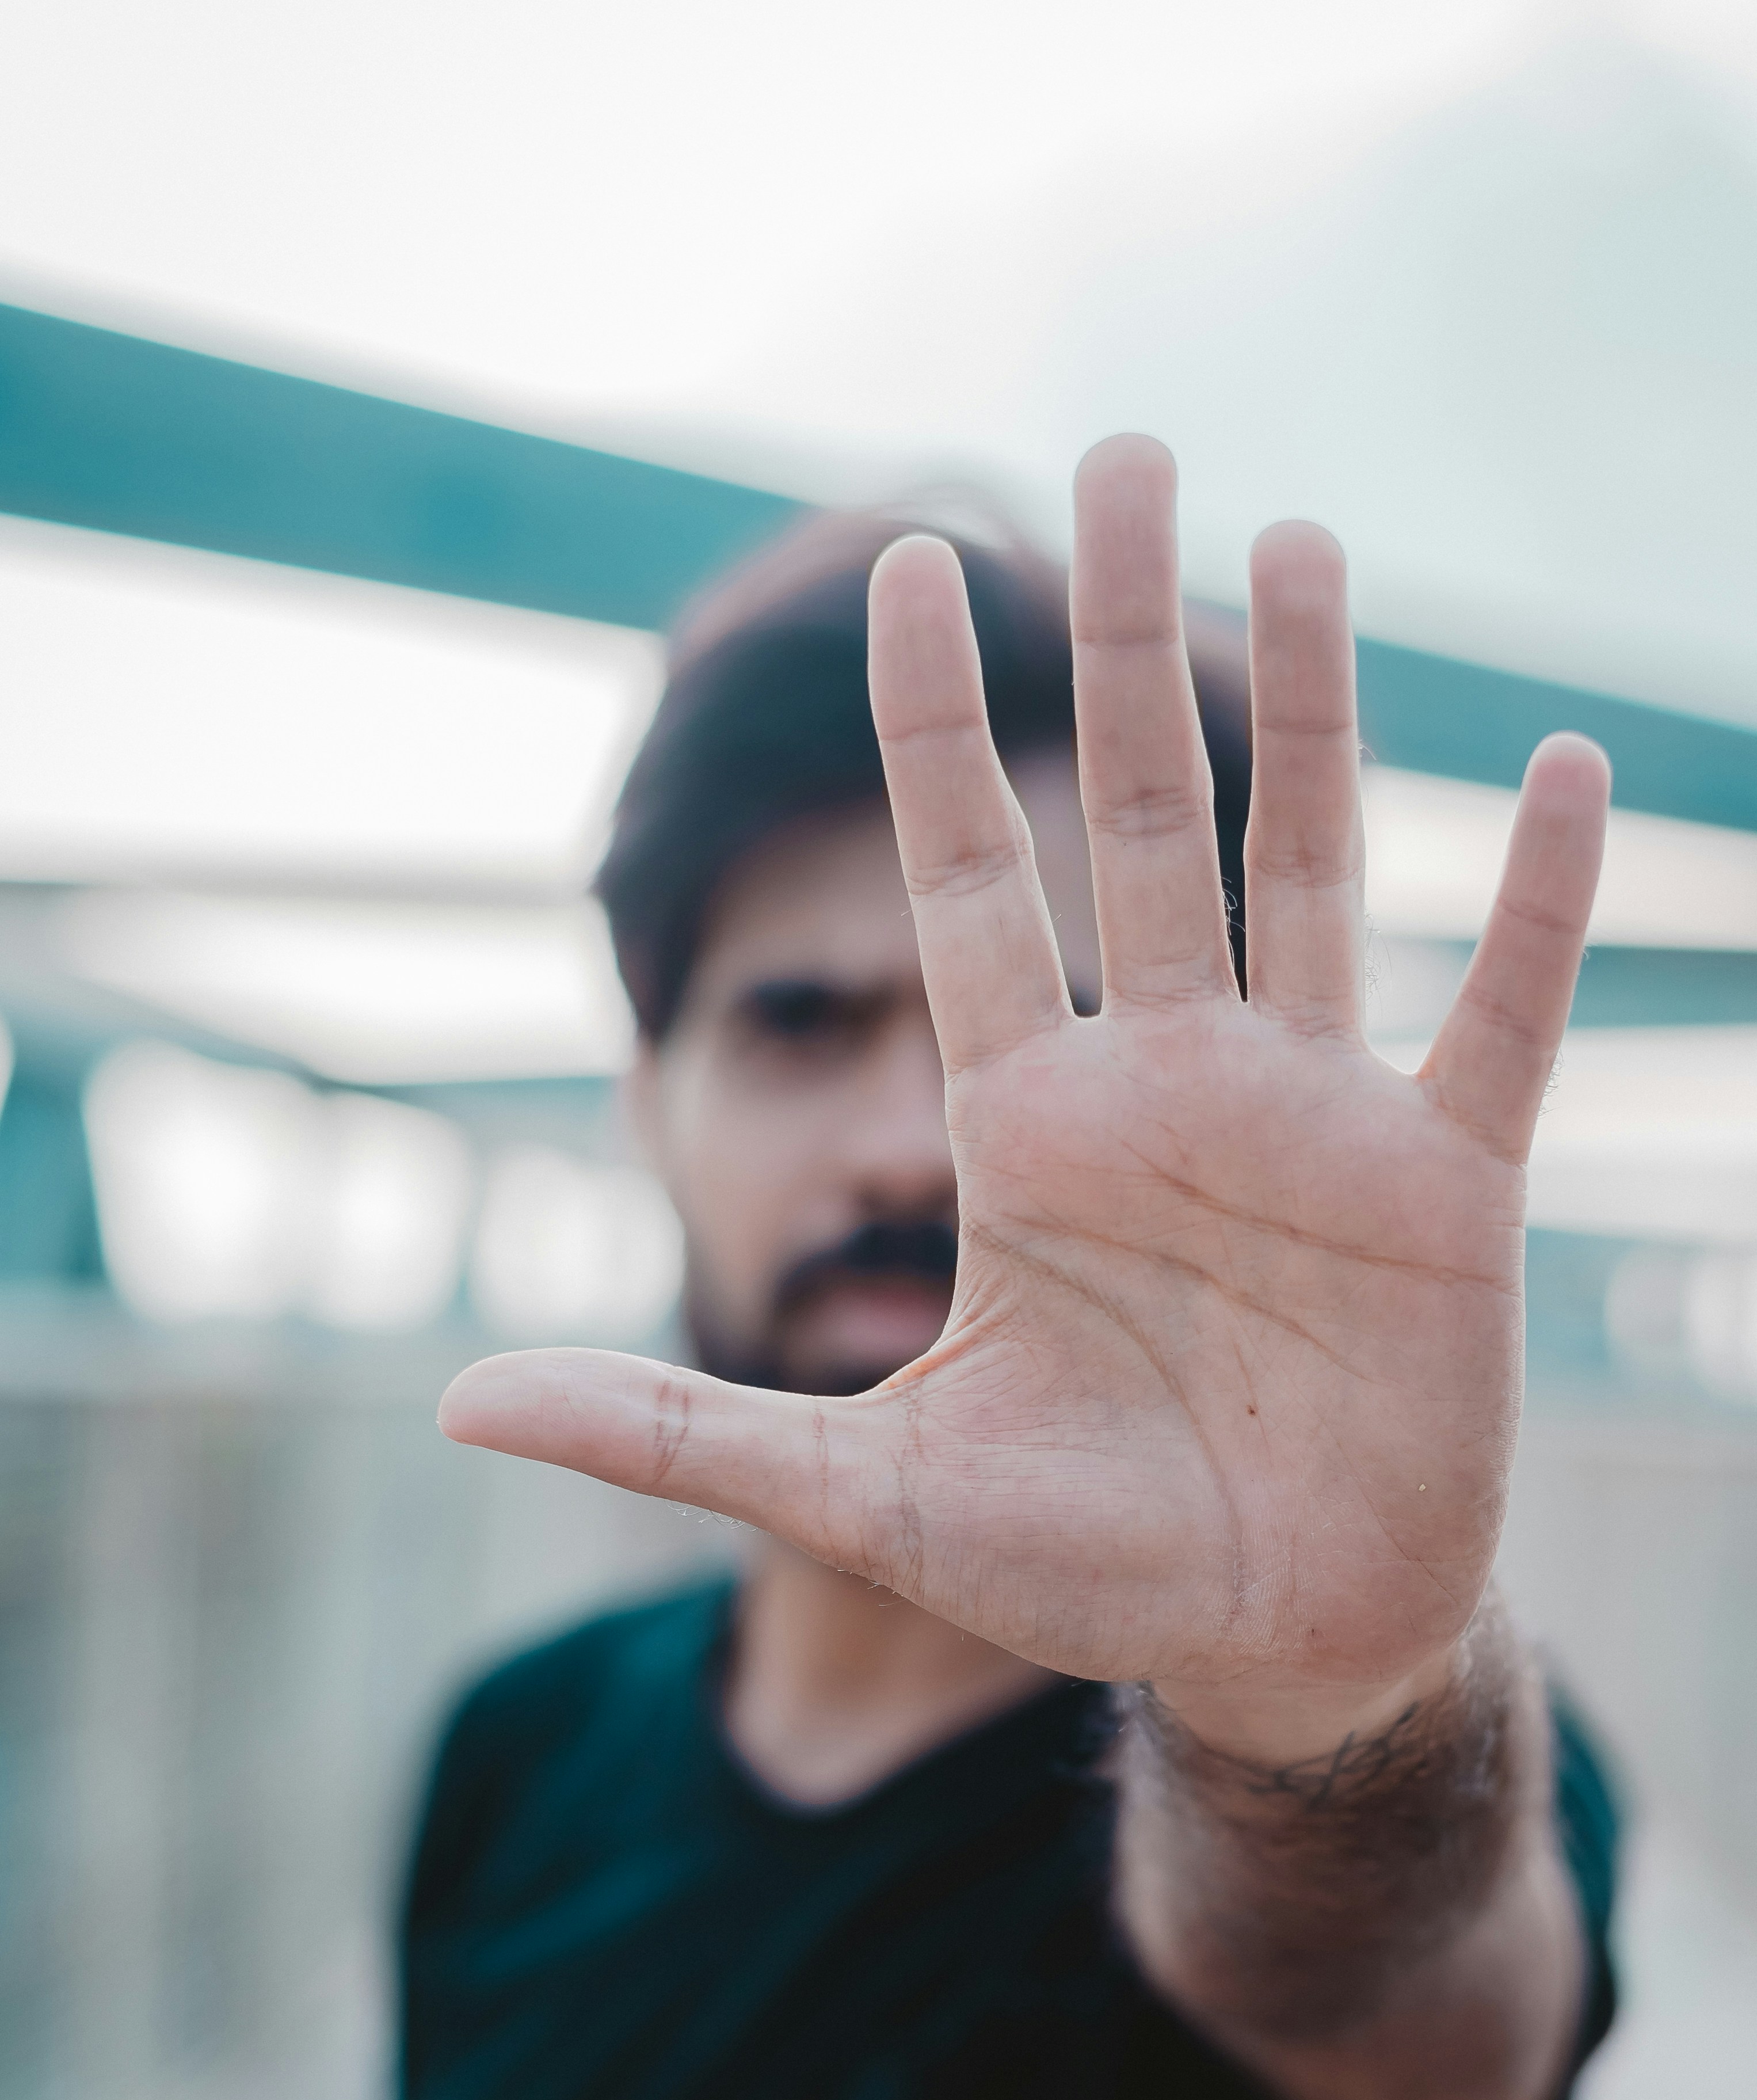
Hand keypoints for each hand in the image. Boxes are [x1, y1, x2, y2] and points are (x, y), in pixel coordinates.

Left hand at [441, 438, 1607, 1759]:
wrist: (1267, 1646)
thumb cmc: (1076, 1565)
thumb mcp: (858, 1494)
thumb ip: (672, 1432)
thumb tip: (450, 1403)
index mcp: (1029, 1129)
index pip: (967, 882)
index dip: (933, 732)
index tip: (904, 568)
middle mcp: (1168, 1085)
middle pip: (1144, 818)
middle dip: (1125, 644)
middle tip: (1120, 453)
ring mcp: (1313, 1119)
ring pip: (1309, 867)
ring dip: (1316, 706)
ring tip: (1298, 535)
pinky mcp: (1444, 1189)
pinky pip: (1498, 1016)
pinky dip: (1535, 907)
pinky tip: (1566, 770)